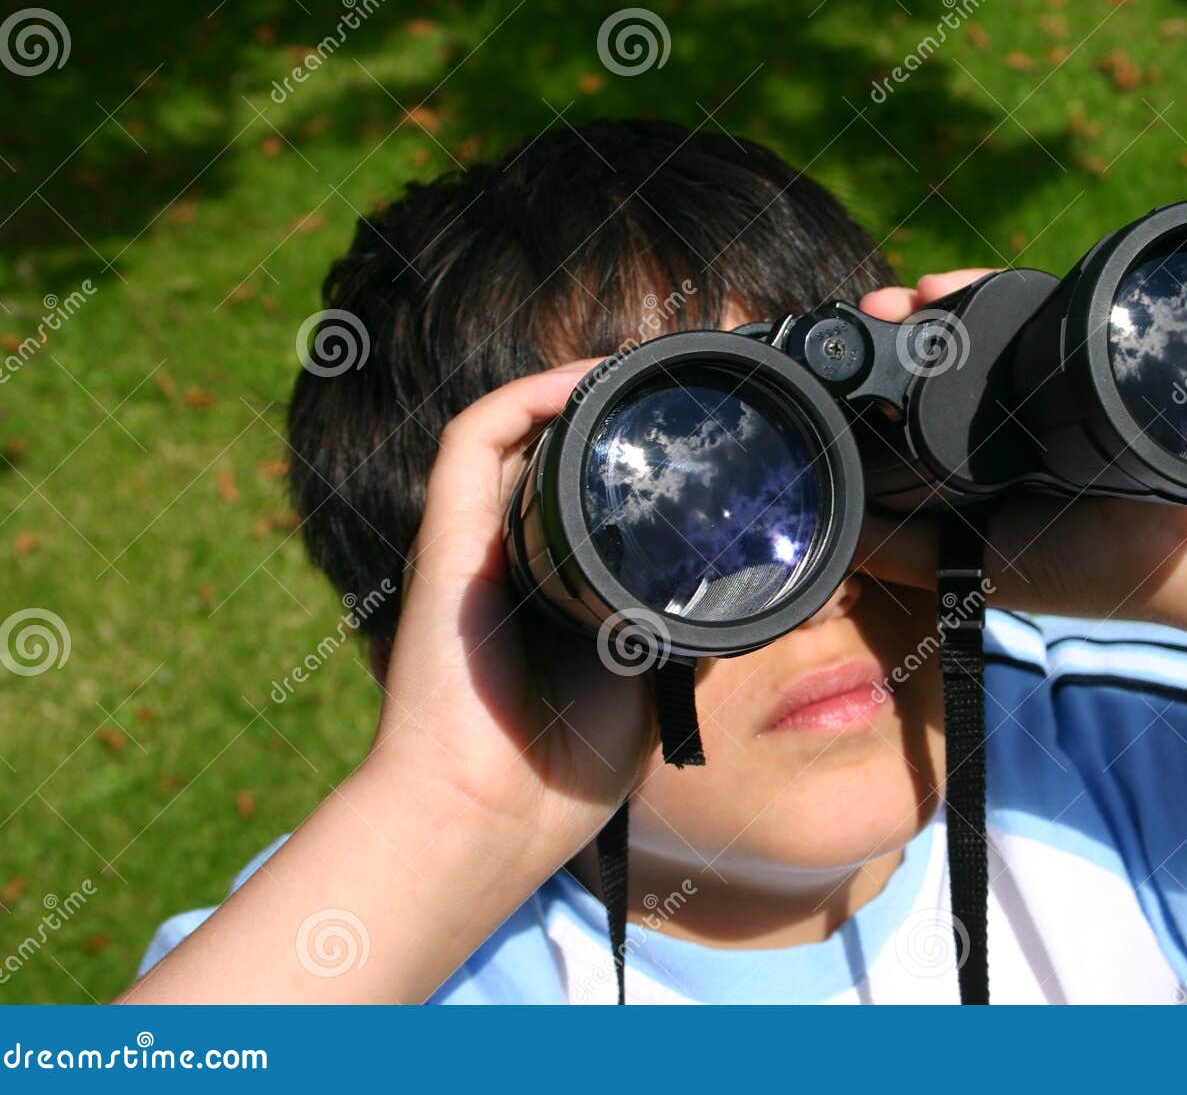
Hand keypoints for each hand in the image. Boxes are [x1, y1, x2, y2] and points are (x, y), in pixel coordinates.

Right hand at [369, 361, 655, 851]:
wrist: (487, 820)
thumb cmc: (561, 769)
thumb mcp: (649, 682)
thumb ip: (678, 627)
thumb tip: (742, 591)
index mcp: (553, 589)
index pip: (586, 495)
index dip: (630, 452)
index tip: (697, 430)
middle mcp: (508, 555)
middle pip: (551, 451)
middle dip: (608, 407)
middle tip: (679, 386)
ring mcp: (473, 542)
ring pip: (513, 429)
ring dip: (573, 387)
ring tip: (638, 367)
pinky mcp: (444, 537)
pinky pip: (471, 438)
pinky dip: (526, 396)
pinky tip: (585, 382)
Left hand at [856, 270, 1186, 624]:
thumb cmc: (1091, 566)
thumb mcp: (977, 572)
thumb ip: (905, 554)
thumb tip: (831, 533)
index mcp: (979, 465)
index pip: (912, 414)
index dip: (873, 389)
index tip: (838, 371)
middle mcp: (1008, 415)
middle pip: (940, 359)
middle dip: (896, 336)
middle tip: (863, 321)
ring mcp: (1044, 376)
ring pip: (974, 328)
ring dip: (926, 307)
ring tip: (894, 301)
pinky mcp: (1078, 343)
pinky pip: (1023, 302)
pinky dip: (977, 287)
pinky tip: (939, 289)